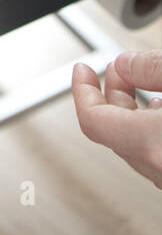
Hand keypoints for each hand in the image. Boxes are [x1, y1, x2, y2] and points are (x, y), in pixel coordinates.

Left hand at [72, 51, 161, 187]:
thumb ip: (152, 69)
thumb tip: (126, 64)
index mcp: (150, 144)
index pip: (91, 119)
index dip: (81, 90)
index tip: (81, 71)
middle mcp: (158, 169)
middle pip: (112, 130)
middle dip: (110, 93)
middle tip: (118, 69)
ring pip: (135, 144)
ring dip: (131, 112)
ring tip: (140, 84)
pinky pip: (154, 153)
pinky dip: (149, 129)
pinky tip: (161, 113)